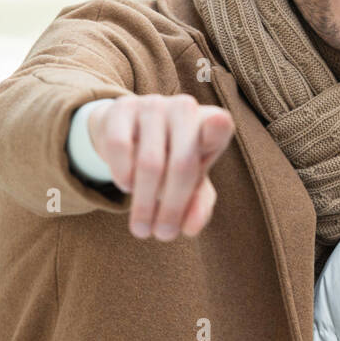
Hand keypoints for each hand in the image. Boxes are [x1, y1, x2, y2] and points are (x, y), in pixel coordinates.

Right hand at [88, 93, 234, 239]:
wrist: (132, 131)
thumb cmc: (173, 159)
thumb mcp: (192, 183)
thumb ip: (198, 204)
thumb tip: (190, 229)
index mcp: (212, 124)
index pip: (219, 126)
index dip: (214, 131)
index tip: (213, 133)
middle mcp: (186, 108)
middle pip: (182, 165)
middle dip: (172, 208)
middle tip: (163, 235)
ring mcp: (154, 104)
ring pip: (149, 163)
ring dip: (144, 203)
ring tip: (143, 227)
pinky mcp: (123, 107)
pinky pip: (120, 148)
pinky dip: (122, 175)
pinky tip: (126, 187)